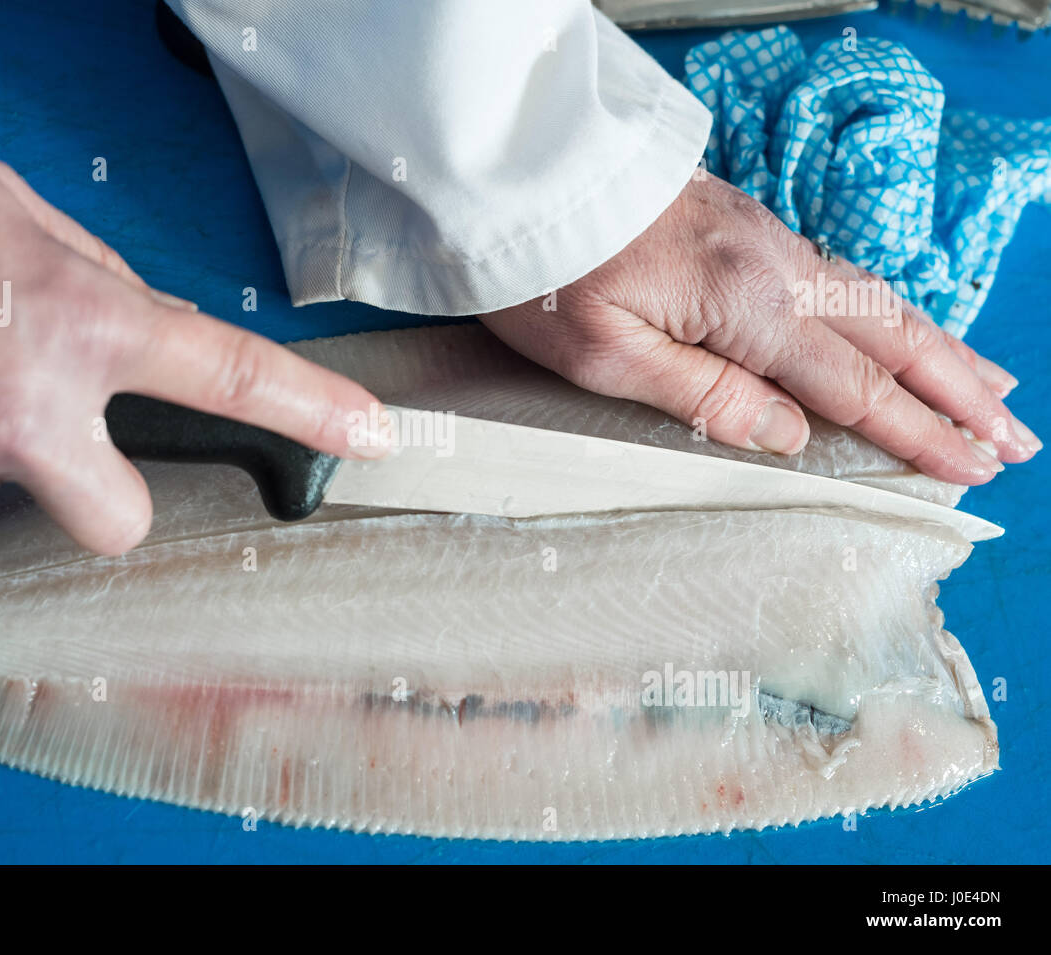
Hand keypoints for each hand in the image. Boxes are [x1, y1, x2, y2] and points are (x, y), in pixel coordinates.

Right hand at [0, 136, 387, 553]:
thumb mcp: (17, 208)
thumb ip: (96, 275)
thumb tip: (144, 318)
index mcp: (80, 325)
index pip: (226, 375)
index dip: (308, 410)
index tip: (369, 437)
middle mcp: (26, 415)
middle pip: (117, 521)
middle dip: (106, 492)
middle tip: (62, 430)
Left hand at [481, 172, 1038, 484]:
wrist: (517, 167)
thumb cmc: (546, 271)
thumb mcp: (606, 356)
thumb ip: (705, 397)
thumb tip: (791, 439)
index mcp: (748, 305)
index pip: (853, 387)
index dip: (916, 434)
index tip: (969, 469)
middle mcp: (776, 267)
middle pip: (892, 339)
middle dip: (959, 394)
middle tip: (1015, 441)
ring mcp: (767, 240)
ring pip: (878, 302)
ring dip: (941, 351)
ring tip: (991, 390)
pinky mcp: (748, 227)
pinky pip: (845, 276)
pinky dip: (894, 311)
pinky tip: (903, 327)